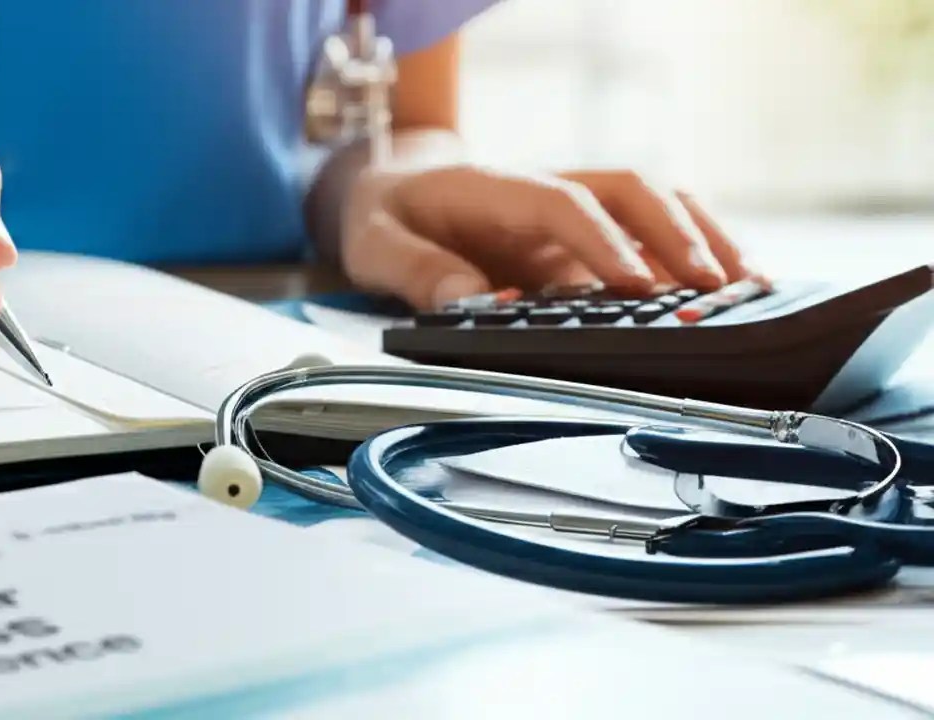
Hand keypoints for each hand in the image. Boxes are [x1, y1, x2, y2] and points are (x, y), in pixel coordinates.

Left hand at [338, 154, 752, 309]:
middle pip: (627, 190)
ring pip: (651, 203)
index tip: (636, 287)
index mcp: (493, 188)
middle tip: (714, 287)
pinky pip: (646, 232)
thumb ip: (415, 269)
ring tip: (748, 284)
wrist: (392, 185)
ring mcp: (569, 208)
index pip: (562, 205)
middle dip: (676, 234)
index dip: (603, 242)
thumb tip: (463, 299)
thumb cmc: (388, 214)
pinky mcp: (581, 233)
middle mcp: (543, 189)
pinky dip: (690, 252)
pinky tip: (727, 286)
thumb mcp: (375, 243)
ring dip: (701, 236)